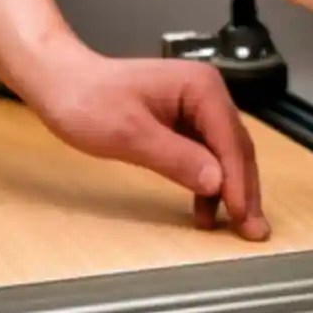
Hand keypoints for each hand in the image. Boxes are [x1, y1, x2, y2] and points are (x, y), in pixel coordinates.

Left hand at [26, 51, 268, 240]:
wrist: (58, 83)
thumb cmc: (85, 99)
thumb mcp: (129, 134)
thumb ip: (176, 158)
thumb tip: (216, 182)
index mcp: (200, 87)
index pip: (230, 141)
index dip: (238, 182)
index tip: (242, 215)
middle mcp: (206, 95)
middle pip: (236, 150)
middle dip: (245, 192)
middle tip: (254, 229)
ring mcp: (196, 109)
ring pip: (225, 157)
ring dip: (231, 192)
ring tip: (237, 226)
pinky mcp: (185, 124)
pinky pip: (206, 158)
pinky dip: (209, 186)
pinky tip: (207, 211)